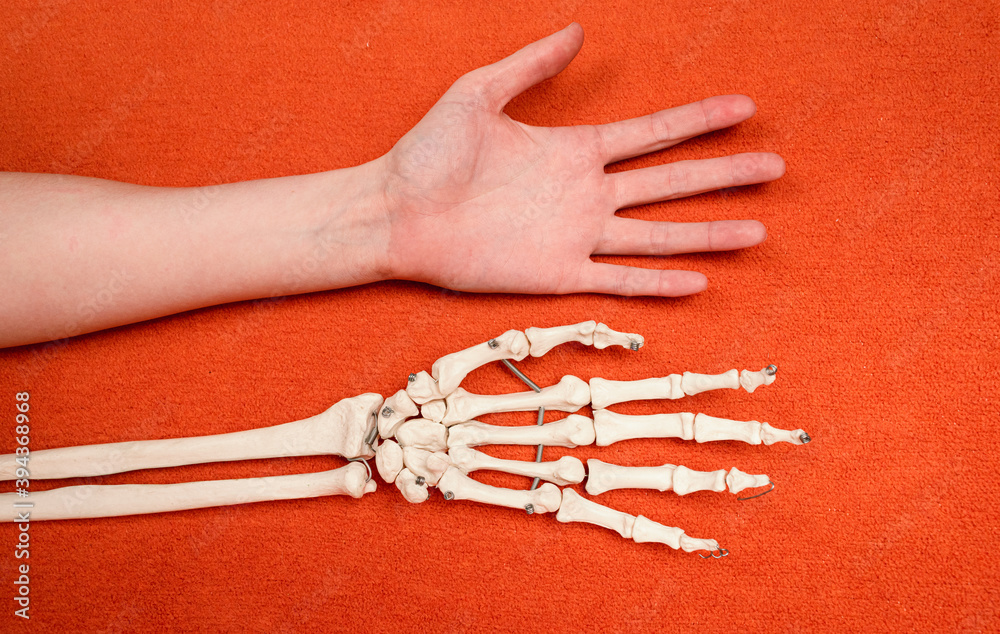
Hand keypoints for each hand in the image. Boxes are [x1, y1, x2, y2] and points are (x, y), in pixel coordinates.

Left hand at [377, 23, 784, 295]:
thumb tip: (577, 28)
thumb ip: (530, 65)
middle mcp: (585, 193)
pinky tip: (698, 282)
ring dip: (707, 233)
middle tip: (775, 167)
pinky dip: (657, 283)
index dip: (698, 120)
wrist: (395, 212)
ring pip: (658, 235)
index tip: (745, 107)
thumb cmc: (428, 153)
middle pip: (671, 182)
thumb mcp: (479, 93)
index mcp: (574, 150)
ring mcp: (576, 236)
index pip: (652, 133)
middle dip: (724, 174)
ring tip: (756, 230)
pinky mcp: (557, 274)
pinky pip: (618, 281)